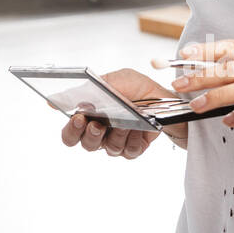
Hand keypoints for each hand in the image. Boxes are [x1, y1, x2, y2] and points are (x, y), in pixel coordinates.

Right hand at [60, 68, 183, 157]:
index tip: (78, 118)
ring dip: (116, 134)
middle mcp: (102, 131)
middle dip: (89, 136)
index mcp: (92, 114)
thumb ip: (92, 88)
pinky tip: (138, 128)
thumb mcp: (116, 80)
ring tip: (125, 122)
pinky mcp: (134, 148)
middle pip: (85, 145)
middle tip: (96, 125)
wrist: (166, 97)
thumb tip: (67, 97)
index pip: (71, 131)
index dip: (71, 129)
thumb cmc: (139, 88)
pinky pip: (128, 151)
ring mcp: (117, 141)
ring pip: (108, 148)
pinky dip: (133, 139)